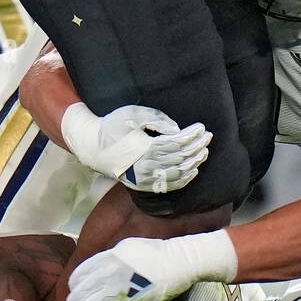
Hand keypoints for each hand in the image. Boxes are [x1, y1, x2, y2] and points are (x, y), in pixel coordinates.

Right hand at [60, 101, 210, 191]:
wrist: (92, 148)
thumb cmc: (112, 126)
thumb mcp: (132, 115)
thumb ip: (157, 119)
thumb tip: (177, 129)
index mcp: (146, 147)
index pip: (177, 143)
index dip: (192, 136)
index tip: (202, 127)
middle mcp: (147, 166)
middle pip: (181, 158)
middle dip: (197, 147)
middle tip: (208, 137)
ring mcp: (145, 178)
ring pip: (177, 174)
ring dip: (194, 163)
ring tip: (204, 151)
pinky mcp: (143, 185)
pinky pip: (168, 186)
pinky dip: (184, 180)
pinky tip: (193, 171)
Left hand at [66, 230, 236, 300]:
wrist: (182, 261)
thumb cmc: (158, 252)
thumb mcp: (131, 247)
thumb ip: (113, 256)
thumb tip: (98, 266)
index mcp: (112, 254)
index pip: (84, 270)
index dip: (74, 283)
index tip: (71, 290)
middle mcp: (113, 269)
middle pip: (85, 288)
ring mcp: (123, 286)